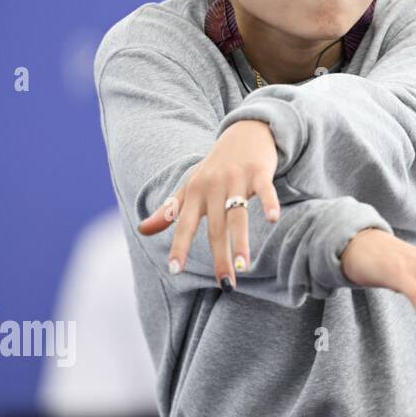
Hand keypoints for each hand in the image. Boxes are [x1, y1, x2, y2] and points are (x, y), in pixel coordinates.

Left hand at [137, 120, 281, 289]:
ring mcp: (236, 178)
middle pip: (216, 228)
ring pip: (238, 215)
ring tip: (243, 267)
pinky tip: (273, 220)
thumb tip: (141, 231)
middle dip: (220, 257)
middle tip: (225, 284)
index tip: (175, 270)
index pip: (184, 224)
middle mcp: (213, 186)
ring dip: (241, 242)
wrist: (243, 131)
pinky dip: (270, 204)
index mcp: (195, 192)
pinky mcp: (259, 171)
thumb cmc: (216, 165)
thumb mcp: (191, 185)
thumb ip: (170, 210)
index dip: (180, 246)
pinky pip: (265, 190)